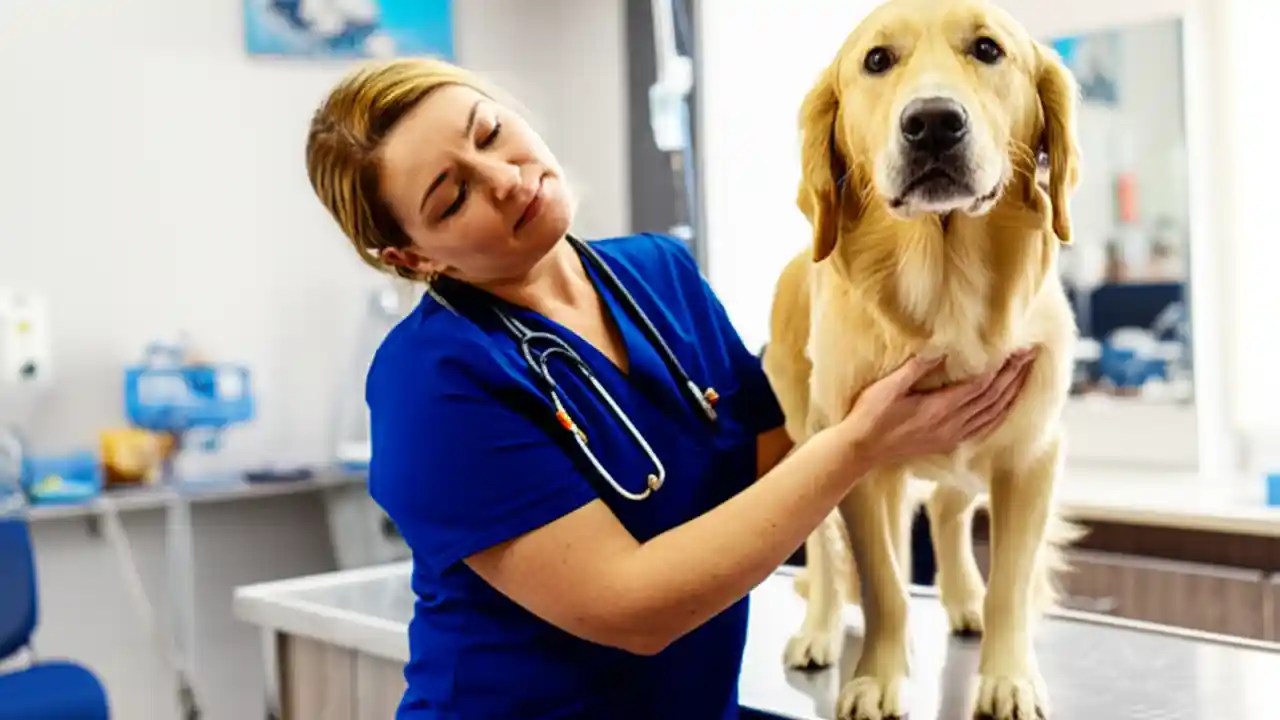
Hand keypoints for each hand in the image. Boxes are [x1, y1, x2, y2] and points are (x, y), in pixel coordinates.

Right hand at [839, 348, 1037, 469]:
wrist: (861, 450)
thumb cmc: (870, 415)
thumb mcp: (888, 386)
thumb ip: (916, 368)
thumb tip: (941, 347)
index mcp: (939, 408)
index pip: (981, 385)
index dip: (1003, 367)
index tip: (1017, 350)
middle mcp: (951, 424)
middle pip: (993, 398)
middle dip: (1014, 376)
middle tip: (1031, 355)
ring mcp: (951, 435)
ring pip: (993, 414)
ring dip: (1012, 394)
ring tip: (1026, 375)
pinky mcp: (948, 442)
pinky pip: (984, 428)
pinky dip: (1000, 415)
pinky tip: (1007, 406)